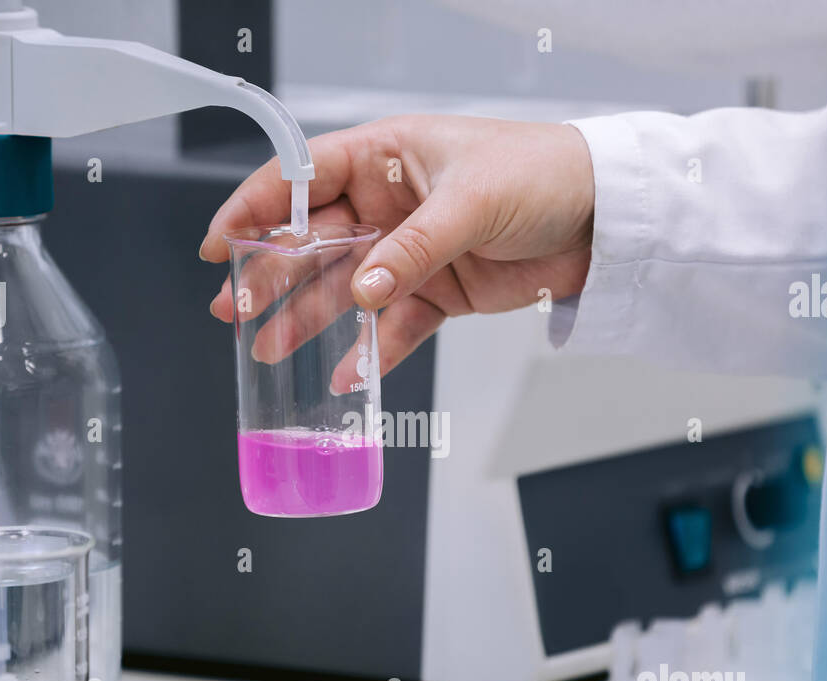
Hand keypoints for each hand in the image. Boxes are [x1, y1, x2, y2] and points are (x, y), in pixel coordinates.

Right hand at [201, 115, 594, 374]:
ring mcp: (411, 251)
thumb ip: (412, 248)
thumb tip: (361, 289)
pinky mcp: (439, 292)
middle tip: (235, 309)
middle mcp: (389, 203)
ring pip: (345, 288)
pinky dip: (372, 351)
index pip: (303, 178)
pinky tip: (347, 377)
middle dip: (271, 274)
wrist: (606, 218)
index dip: (256, 208)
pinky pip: (393, 326)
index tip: (219, 243)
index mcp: (387, 156)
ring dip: (308, 320)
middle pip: (313, 241)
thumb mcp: (471, 202)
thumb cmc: (543, 175)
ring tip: (269, 350)